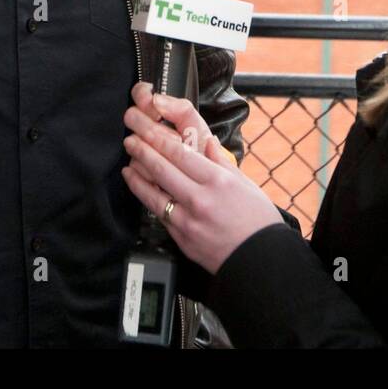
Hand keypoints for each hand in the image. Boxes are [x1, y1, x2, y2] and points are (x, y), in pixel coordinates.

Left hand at [122, 84, 281, 274]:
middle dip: (142, 150)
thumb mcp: (245, 183)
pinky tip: (137, 185)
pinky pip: (158, 212)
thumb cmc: (258, 220)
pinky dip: (145, 195)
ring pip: (153, 191)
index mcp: (218, 181)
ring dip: (137, 173)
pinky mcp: (181, 238)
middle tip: (130, 138)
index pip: (180, 154)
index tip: (145, 129)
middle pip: (163, 169)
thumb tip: (208, 141)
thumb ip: (221, 162)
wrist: (259, 259)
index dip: (158, 139)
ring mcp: (188, 220)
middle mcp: (200, 199)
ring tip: (129, 160)